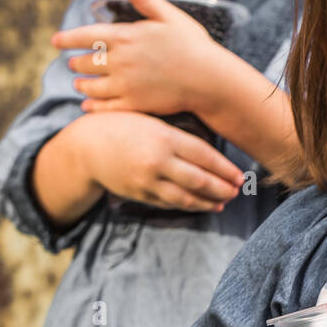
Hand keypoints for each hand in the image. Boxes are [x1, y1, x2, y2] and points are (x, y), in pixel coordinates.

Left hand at [52, 0, 223, 116]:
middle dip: (76, 62)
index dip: (67, 38)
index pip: (85, 36)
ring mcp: (125, 84)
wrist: (210, 80)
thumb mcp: (171, 17)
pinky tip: (87, 105)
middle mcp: (120, 61)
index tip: (55, 41)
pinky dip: (92, 106)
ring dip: (81, 84)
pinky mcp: (133, 104)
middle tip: (73, 63)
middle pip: (85, 63)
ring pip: (90, 86)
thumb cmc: (194, 46)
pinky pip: (104, 108)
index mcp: (126, 36)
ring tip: (78, 83)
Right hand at [73, 111, 243, 211]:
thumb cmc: (124, 126)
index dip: (225, 169)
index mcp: (164, 138)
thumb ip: (179, 135)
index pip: (204, 156)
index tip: (239, 175)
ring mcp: (147, 181)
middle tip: (236, 191)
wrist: (87, 146)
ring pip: (185, 197)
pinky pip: (169, 203)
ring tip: (224, 202)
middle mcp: (156, 161)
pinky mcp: (139, 194)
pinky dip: (189, 206)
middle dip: (221, 188)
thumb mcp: (152, 120)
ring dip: (208, 202)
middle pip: (199, 180)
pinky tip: (203, 205)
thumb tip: (213, 151)